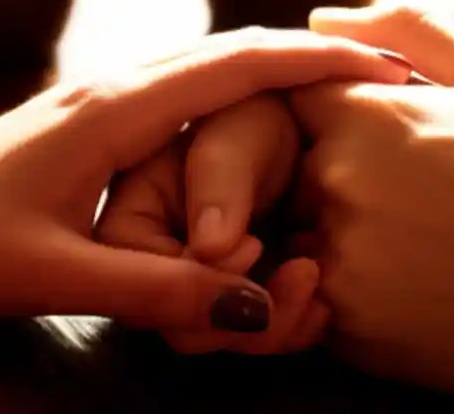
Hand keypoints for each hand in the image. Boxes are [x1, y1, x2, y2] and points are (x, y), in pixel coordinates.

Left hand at [0, 28, 410, 333]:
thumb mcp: (57, 277)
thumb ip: (159, 291)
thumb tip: (256, 305)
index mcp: (117, 111)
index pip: (238, 63)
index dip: (317, 59)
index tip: (384, 63)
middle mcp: (117, 90)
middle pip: (234, 48)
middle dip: (312, 54)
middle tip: (382, 73)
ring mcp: (103, 101)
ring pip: (209, 65)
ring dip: (276, 69)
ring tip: (338, 90)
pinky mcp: (93, 123)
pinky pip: (183, 93)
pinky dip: (236, 93)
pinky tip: (253, 125)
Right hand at [95, 94, 334, 352]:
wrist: (303, 132)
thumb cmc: (258, 116)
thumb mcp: (236, 137)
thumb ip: (219, 186)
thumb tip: (212, 249)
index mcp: (131, 215)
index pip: (144, 273)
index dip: (198, 276)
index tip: (255, 246)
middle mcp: (152, 260)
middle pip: (179, 323)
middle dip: (240, 315)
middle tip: (301, 275)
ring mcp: (195, 285)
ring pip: (219, 338)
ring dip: (273, 326)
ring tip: (316, 283)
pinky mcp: (233, 300)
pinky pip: (252, 337)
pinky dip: (290, 329)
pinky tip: (322, 306)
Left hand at [291, 7, 453, 391]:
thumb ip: (406, 31)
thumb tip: (321, 19)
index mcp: (361, 114)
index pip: (285, 101)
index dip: (319, 120)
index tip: (362, 141)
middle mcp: (335, 182)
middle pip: (282, 174)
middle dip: (322, 182)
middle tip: (404, 203)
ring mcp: (339, 259)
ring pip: (296, 242)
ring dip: (332, 242)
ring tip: (415, 248)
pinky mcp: (352, 328)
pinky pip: (318, 303)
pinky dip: (352, 297)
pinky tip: (417, 289)